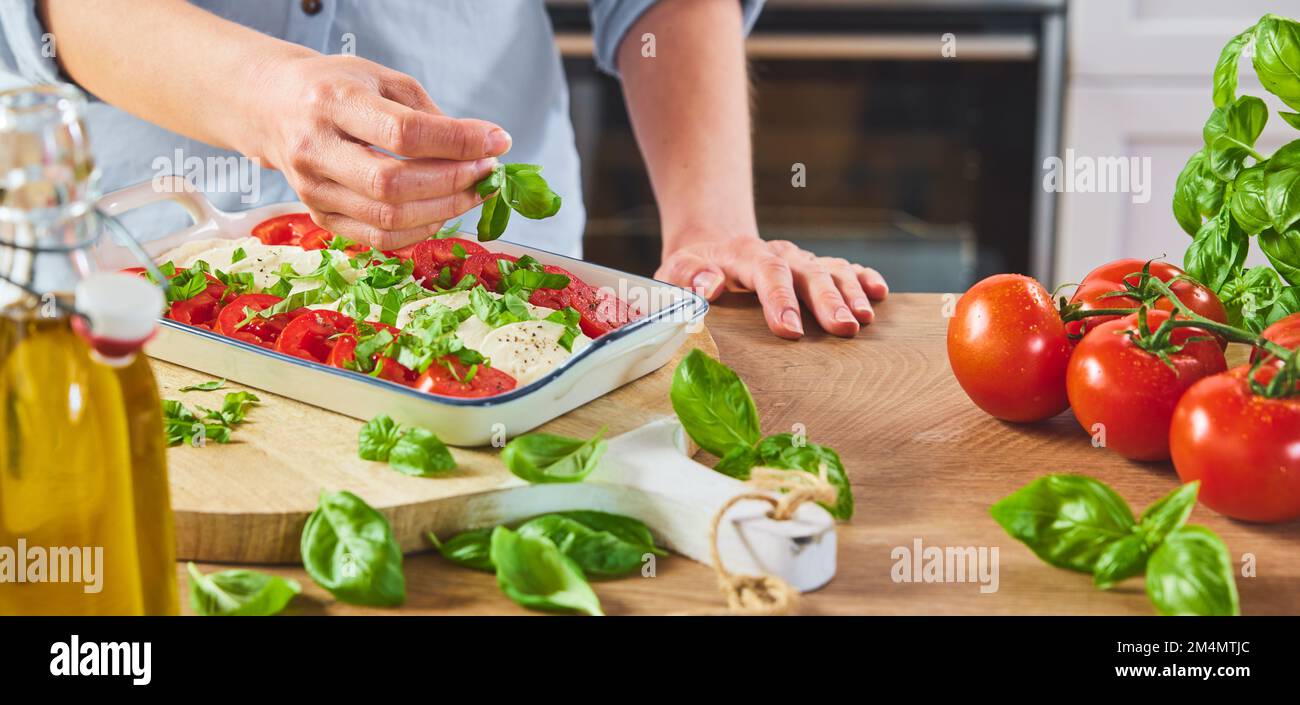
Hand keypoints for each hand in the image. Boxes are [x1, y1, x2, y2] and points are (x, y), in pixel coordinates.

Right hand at [242, 54, 509, 248]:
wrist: (271, 106)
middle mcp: (316, 149)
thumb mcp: (381, 79)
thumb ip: (429, 113)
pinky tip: (441, 212)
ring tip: (472, 192)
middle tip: (487, 171)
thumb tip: (481, 147)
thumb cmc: (335, 88)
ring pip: (388, 219)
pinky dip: (419, 231)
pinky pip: (378, 239)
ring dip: (444, 210)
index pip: (403, 133)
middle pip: (393, 184)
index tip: (497, 141)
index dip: (457, 142)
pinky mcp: (319, 216)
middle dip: (453, 182)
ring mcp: (313, 189)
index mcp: (333, 102)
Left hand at [655, 235, 888, 338]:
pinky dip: (864, 278)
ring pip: (831, 271)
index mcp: (743, 255)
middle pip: (808, 273)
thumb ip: (687, 278)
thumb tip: (711, 286)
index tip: (790, 330)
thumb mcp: (673, 273)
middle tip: (844, 329)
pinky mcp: (814, 269)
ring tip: (864, 319)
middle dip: (827, 301)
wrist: (712, 249)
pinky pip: (845, 269)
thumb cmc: (691, 273)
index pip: (767, 272)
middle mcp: (778, 254)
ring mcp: (800, 261)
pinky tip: (879, 292)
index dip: (780, 300)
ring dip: (850, 294)